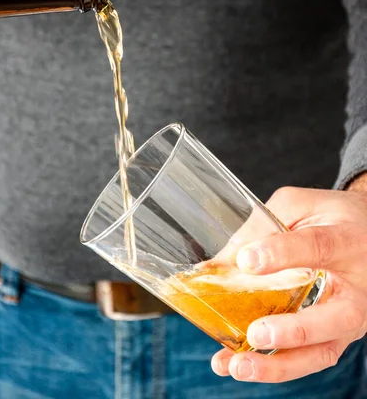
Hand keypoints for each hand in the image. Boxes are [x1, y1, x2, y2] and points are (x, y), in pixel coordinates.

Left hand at [211, 184, 366, 382]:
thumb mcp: (301, 205)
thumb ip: (264, 225)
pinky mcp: (339, 334)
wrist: (366, 232)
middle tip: (255, 333)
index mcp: (345, 240)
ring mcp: (350, 316)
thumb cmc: (330, 216)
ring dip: (280, 365)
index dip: (281, 254)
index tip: (246, 260)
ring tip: (239, 365)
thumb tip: (221, 261)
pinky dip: (278, 366)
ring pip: (324, 350)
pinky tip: (241, 364)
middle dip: (294, 330)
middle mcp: (356, 285)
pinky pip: (312, 357)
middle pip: (333, 316)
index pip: (317, 247)